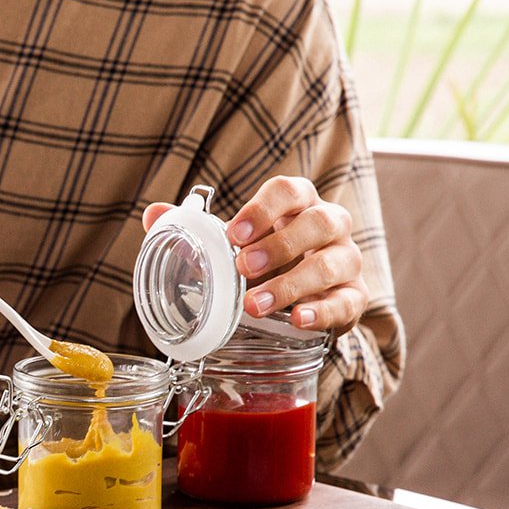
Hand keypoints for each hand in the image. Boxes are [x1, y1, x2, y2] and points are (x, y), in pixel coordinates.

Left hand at [143, 176, 366, 331]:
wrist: (302, 300)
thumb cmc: (266, 262)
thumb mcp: (234, 245)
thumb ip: (197, 229)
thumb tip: (154, 215)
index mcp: (300, 204)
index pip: (291, 190)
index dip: (264, 208)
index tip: (233, 234)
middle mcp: (331, 226)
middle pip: (319, 222)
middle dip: (280, 244)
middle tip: (242, 267)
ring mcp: (346, 262)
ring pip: (333, 263)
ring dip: (292, 284)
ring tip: (254, 305)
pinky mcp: (354, 298)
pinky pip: (348, 302)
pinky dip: (324, 311)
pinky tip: (298, 319)